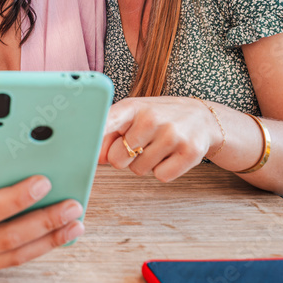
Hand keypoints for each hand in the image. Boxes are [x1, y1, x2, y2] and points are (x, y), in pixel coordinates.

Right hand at [0, 161, 83, 279]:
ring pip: (15, 256)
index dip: (16, 198)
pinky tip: (59, 235)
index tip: (45, 182)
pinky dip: (38, 248)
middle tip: (73, 206)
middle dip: (44, 221)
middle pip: (7, 238)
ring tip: (75, 223)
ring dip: (50, 240)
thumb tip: (26, 167)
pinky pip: (13, 262)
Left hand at [100, 96, 223, 182]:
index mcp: (133, 106)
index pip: (106, 122)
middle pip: (116, 158)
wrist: (202, 118)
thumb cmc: (159, 118)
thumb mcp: (133, 117)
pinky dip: (164, 171)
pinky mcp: (190, 152)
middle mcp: (152, 118)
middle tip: (139, 145)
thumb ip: (110, 133)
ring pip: (138, 170)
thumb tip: (96, 157)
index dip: (91, 137)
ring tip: (158, 146)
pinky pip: (161, 176)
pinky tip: (171, 155)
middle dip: (123, 158)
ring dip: (144, 164)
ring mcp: (172, 135)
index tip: (80, 148)